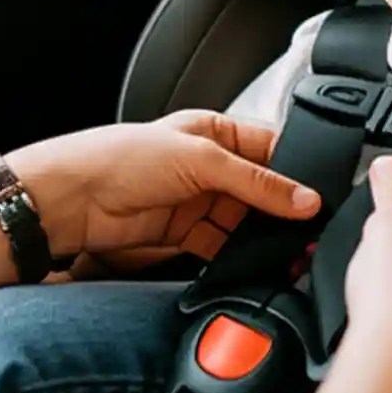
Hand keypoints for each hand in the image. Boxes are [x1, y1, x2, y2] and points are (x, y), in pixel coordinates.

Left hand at [5, 110, 320, 262]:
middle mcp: (208, 165)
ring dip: (263, 237)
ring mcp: (196, 201)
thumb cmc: (120, 157)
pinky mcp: (184, 233)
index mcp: (214, 130)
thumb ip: (256, 182)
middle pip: (260, 190)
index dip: (295, 171)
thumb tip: (303, 197)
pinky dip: (239, 256)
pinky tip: (254, 261)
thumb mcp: (200, 158)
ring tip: (288, 249)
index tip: (318, 194)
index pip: (269, 149)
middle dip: (282, 210)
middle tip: (308, 229)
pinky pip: (222, 246)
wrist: (72, 200)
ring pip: (244, 222)